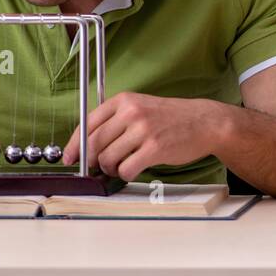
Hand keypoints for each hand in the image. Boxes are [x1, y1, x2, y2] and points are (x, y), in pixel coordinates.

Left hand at [61, 92, 217, 181]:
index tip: (70, 158)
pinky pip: (126, 169)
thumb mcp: (140, 108)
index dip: (74, 145)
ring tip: (123, 166)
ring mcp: (143, 130)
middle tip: (99, 167)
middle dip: (92, 161)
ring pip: (108, 159)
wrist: (205, 122)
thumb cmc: (171, 118)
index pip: (87, 124)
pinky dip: (126, 174)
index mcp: (124, 101)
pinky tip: (134, 169)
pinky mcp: (155, 148)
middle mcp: (131, 112)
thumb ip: (114, 122)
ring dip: (111, 169)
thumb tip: (86, 146)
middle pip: (94, 145)